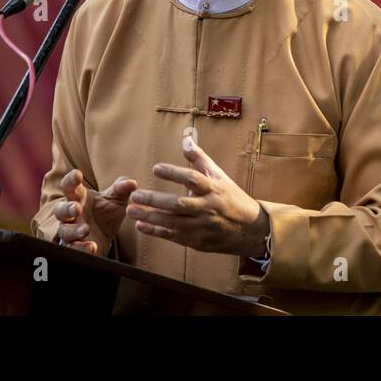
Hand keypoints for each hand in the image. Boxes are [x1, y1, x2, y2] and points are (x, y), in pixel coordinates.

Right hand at [55, 169, 138, 254]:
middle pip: (61, 210)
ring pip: (64, 231)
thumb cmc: (106, 212)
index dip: (71, 180)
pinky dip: (81, 247)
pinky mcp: (75, 246)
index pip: (70, 186)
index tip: (78, 174)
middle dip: (67, 208)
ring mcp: (71, 231)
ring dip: (74, 230)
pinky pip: (73, 248)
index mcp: (78, 197)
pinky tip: (92, 247)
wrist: (107, 236)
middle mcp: (71, 214)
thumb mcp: (116, 199)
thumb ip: (122, 189)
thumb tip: (132, 183)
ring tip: (85, 229)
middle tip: (76, 208)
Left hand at [126, 133, 269, 256]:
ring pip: (173, 222)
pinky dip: (157, 232)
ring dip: (151, 217)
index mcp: (214, 189)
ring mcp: (202, 226)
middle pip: (179, 204)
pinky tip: (141, 226)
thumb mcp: (219, 176)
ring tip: (132, 210)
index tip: (156, 168)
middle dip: (155, 200)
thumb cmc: (231, 197)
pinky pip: (174, 236)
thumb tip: (186, 139)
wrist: (248, 229)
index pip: (193, 179)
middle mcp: (207, 208)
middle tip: (135, 195)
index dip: (174, 173)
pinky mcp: (197, 241)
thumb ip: (200, 159)